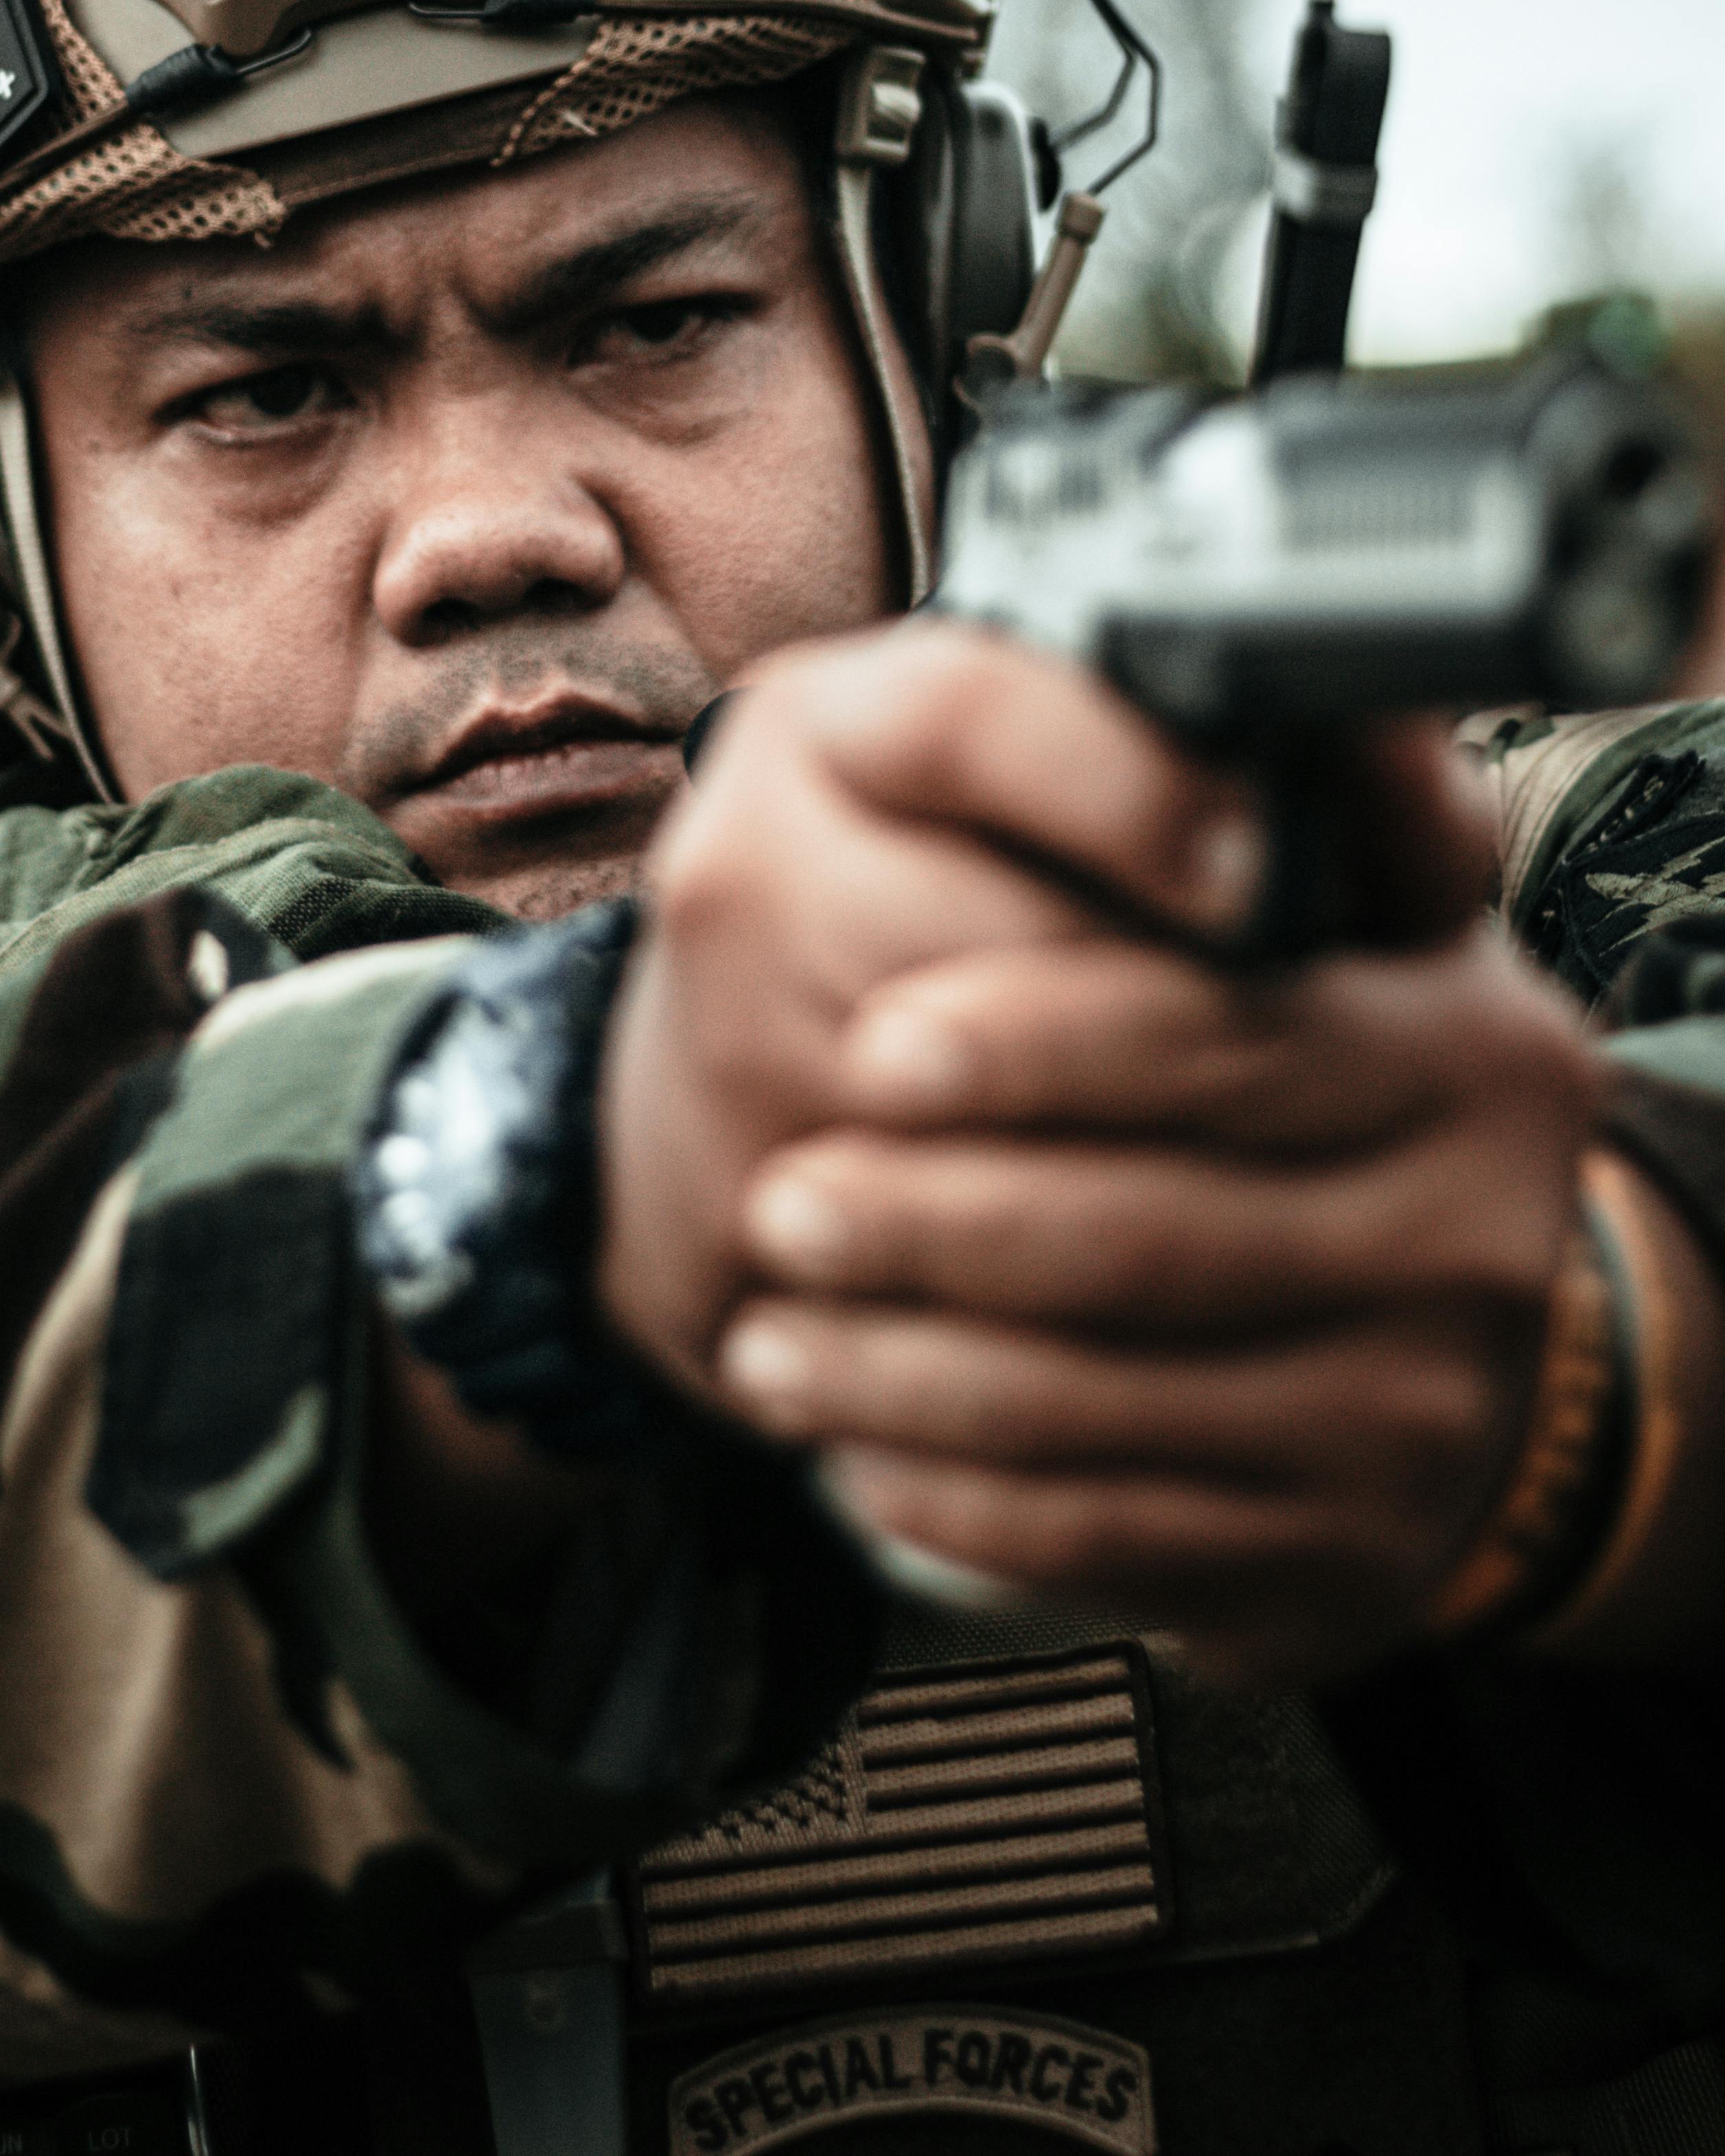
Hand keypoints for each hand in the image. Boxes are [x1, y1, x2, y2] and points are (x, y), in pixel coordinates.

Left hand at [595, 621, 1601, 1681]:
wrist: (1408, 1309)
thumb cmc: (1290, 1073)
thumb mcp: (1310, 912)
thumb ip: (1241, 803)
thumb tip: (1198, 682)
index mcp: (1463, 1041)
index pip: (1227, 1032)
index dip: (1041, 1038)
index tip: (877, 1040)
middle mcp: (1475, 1234)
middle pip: (1153, 1235)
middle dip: (934, 1223)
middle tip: (782, 1203)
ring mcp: (1425, 1416)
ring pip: (1113, 1408)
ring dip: (908, 1377)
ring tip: (770, 1335)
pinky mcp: (1349, 1563)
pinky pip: (1120, 1546)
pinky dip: (964, 1506)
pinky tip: (856, 1456)